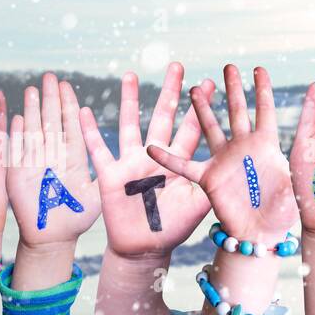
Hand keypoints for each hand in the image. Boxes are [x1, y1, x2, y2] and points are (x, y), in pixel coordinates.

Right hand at [6, 73, 100, 245]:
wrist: (52, 239)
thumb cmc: (77, 219)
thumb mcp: (99, 194)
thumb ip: (111, 175)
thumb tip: (131, 160)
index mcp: (72, 157)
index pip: (70, 125)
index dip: (68, 105)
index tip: (67, 85)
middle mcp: (52, 156)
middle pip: (50, 122)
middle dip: (50, 100)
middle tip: (50, 77)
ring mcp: (34, 164)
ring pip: (33, 132)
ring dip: (32, 111)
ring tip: (33, 89)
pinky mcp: (18, 176)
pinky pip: (16, 152)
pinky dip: (16, 136)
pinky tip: (16, 116)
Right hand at [80, 63, 209, 256]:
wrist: (144, 249)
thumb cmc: (173, 229)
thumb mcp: (198, 206)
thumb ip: (210, 185)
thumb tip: (232, 168)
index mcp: (178, 162)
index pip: (192, 128)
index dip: (200, 107)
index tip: (209, 83)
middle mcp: (155, 156)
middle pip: (163, 116)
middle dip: (170, 92)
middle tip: (177, 66)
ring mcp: (131, 162)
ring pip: (130, 124)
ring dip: (130, 100)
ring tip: (130, 75)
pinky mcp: (111, 175)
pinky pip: (97, 149)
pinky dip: (89, 131)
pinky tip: (82, 111)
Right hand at [149, 65, 297, 243]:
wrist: (259, 234)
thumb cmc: (281, 213)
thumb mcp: (291, 188)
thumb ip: (288, 171)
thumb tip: (298, 156)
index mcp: (266, 146)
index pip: (265, 111)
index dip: (262, 90)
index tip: (258, 68)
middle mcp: (243, 148)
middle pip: (237, 111)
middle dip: (233, 89)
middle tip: (227, 67)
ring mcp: (224, 161)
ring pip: (210, 129)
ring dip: (202, 110)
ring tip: (195, 89)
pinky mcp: (208, 179)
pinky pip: (184, 166)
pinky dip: (168, 158)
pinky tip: (152, 148)